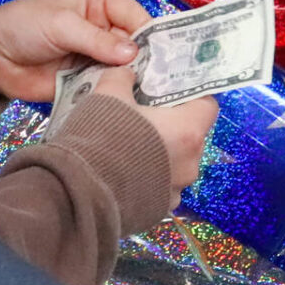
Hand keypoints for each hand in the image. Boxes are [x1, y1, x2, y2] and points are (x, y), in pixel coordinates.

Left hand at [0, 0, 149, 103]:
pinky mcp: (87, 80)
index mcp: (101, 3)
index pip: (136, 16)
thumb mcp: (61, 25)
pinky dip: (115, 94)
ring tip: (148, 98)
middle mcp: (104, 29)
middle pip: (136, 45)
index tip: (166, 56)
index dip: (150, 34)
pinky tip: (127, 105)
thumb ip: (96, 39)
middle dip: (145, 61)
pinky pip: (108, 87)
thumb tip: (132, 54)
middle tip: (161, 82)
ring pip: (125, 69)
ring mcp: (97, 57)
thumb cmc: (23, 26)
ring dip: (132, 81)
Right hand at [88, 68, 218, 197]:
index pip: (208, 106)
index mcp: (188, 131)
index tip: (170, 93)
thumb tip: (127, 73)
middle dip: (171, 126)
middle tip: (145, 117)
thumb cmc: (100, 137)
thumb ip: (122, 77)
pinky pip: (160, 188)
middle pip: (191, 136)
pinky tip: (123, 173)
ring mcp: (176, 191)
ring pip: (176, 164)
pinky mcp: (159, 210)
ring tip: (129, 147)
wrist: (77, 192)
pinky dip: (147, 179)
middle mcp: (190, 164)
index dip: (190, 96)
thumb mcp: (107, 94)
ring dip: (159, 154)